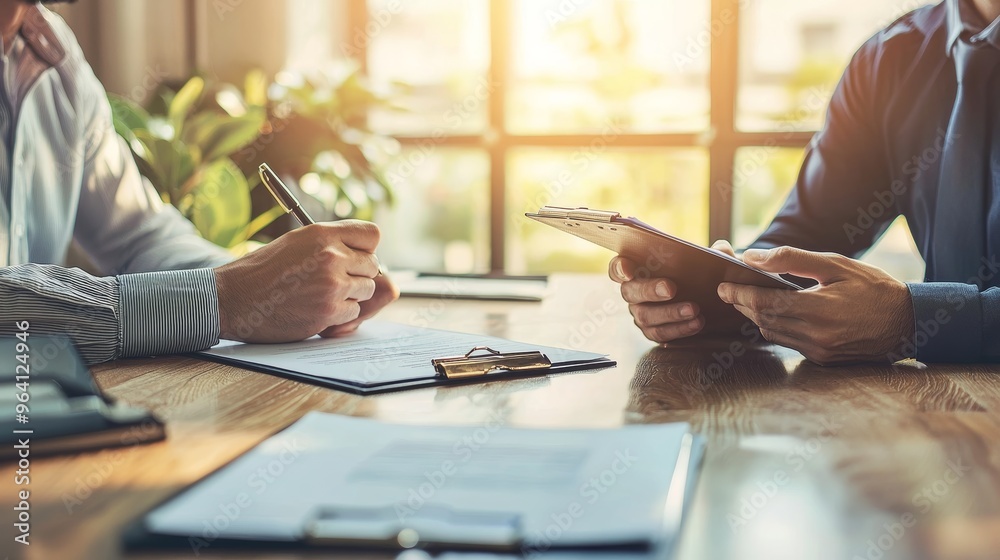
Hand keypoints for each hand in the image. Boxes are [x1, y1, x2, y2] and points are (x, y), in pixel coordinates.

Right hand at [214, 220, 389, 341]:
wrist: (233, 298)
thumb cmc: (263, 271)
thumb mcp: (297, 243)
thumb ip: (331, 244)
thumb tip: (368, 256)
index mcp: (322, 233)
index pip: (372, 235)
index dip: (365, 248)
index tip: (355, 257)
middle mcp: (331, 255)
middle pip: (373, 265)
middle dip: (358, 275)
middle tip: (333, 281)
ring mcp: (332, 284)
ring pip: (366, 290)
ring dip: (349, 297)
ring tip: (319, 295)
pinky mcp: (329, 310)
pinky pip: (353, 313)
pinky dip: (338, 315)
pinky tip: (314, 310)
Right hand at [610, 240, 738, 342]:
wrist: (705, 298)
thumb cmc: (696, 274)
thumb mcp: (706, 261)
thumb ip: (714, 253)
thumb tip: (720, 249)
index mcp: (636, 268)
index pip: (617, 267)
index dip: (619, 268)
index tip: (629, 270)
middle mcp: (632, 292)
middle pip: (630, 291)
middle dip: (650, 290)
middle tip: (671, 288)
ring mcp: (640, 313)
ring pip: (645, 315)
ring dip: (670, 313)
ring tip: (694, 309)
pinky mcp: (652, 331)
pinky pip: (660, 333)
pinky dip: (679, 329)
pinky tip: (697, 323)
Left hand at [717, 246, 913, 364]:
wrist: (909, 323)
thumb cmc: (874, 288)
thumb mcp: (835, 264)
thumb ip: (792, 260)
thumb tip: (753, 258)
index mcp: (818, 309)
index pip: (764, 302)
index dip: (740, 294)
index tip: (723, 285)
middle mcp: (815, 335)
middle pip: (763, 319)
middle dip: (743, 303)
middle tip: (728, 290)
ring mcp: (819, 350)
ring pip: (772, 333)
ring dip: (757, 316)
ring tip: (747, 299)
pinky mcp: (822, 359)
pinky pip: (788, 342)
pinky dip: (776, 327)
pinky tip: (774, 313)